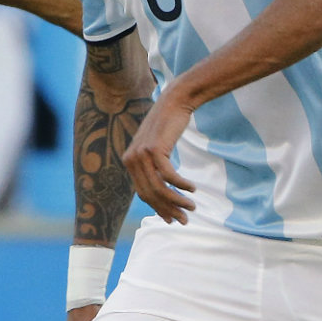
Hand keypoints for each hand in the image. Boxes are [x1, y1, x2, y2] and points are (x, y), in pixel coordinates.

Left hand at [122, 90, 196, 222]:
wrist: (174, 102)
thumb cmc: (168, 126)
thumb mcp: (157, 149)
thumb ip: (154, 168)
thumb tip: (162, 195)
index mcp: (129, 162)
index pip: (143, 194)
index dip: (159, 209)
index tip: (173, 219)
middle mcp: (131, 159)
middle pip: (151, 194)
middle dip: (169, 210)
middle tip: (185, 219)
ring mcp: (141, 154)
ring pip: (159, 188)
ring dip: (177, 200)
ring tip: (192, 206)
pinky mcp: (154, 149)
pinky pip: (169, 176)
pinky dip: (181, 185)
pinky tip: (192, 188)